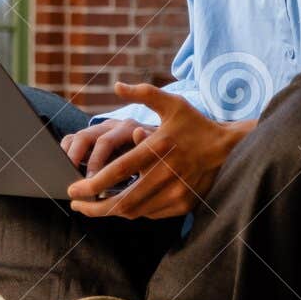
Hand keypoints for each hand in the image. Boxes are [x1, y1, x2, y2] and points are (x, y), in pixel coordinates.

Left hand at [67, 81, 255, 219]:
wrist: (228, 148)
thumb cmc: (195, 124)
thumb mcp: (172, 103)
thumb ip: (144, 93)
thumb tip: (117, 85)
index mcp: (158, 148)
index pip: (117, 172)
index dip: (91, 185)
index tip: (72, 189)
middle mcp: (167, 174)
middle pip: (122, 201)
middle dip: (94, 207)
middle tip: (77, 204)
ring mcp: (176, 193)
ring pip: (134, 211)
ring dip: (110, 211)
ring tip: (94, 205)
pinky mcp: (182, 205)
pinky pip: (149, 213)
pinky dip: (133, 210)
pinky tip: (122, 203)